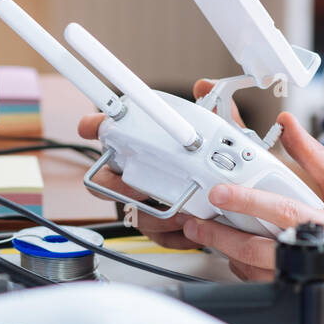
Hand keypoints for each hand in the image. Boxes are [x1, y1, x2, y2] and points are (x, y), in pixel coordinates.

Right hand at [77, 79, 244, 250]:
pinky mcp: (159, 229)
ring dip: (155, 215)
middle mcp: (136, 176)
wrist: (234, 199)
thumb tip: (206, 86)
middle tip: (140, 188)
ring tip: (180, 212)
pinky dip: (173, 236)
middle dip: (119, 188)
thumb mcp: (222, 134)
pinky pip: (156, 237)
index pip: (108, 133)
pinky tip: (189, 229)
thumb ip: (215, 111)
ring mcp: (145, 205)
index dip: (94, 127)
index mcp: (142, 149)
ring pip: (133, 214)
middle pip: (104, 183)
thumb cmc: (216, 164)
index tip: (89, 127)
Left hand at [179, 112, 323, 317]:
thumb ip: (312, 156)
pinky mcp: (299, 295)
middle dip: (220, 237)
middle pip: (256, 250)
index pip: (280, 212)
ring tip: (208, 237)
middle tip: (196, 225)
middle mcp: (314, 255)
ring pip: (254, 272)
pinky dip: (245, 270)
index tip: (219, 194)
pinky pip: (262, 285)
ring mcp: (305, 280)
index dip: (247, 202)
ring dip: (228, 254)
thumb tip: (287, 126)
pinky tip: (237, 256)